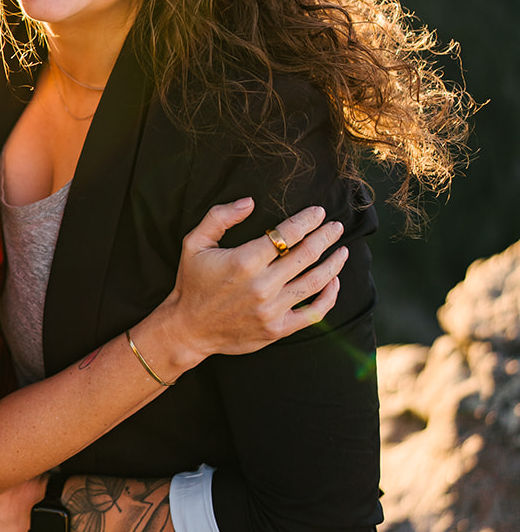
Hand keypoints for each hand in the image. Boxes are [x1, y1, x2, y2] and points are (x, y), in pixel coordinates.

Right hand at [143, 200, 346, 368]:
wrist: (188, 329)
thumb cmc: (192, 282)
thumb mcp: (194, 242)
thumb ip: (220, 217)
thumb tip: (249, 202)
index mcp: (244, 261)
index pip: (287, 235)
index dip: (307, 221)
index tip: (319, 212)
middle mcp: (262, 285)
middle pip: (306, 255)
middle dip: (325, 237)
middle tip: (337, 227)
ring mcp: (271, 310)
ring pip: (314, 282)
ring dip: (333, 264)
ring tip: (342, 251)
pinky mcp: (277, 329)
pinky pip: (313, 314)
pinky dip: (328, 297)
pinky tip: (334, 282)